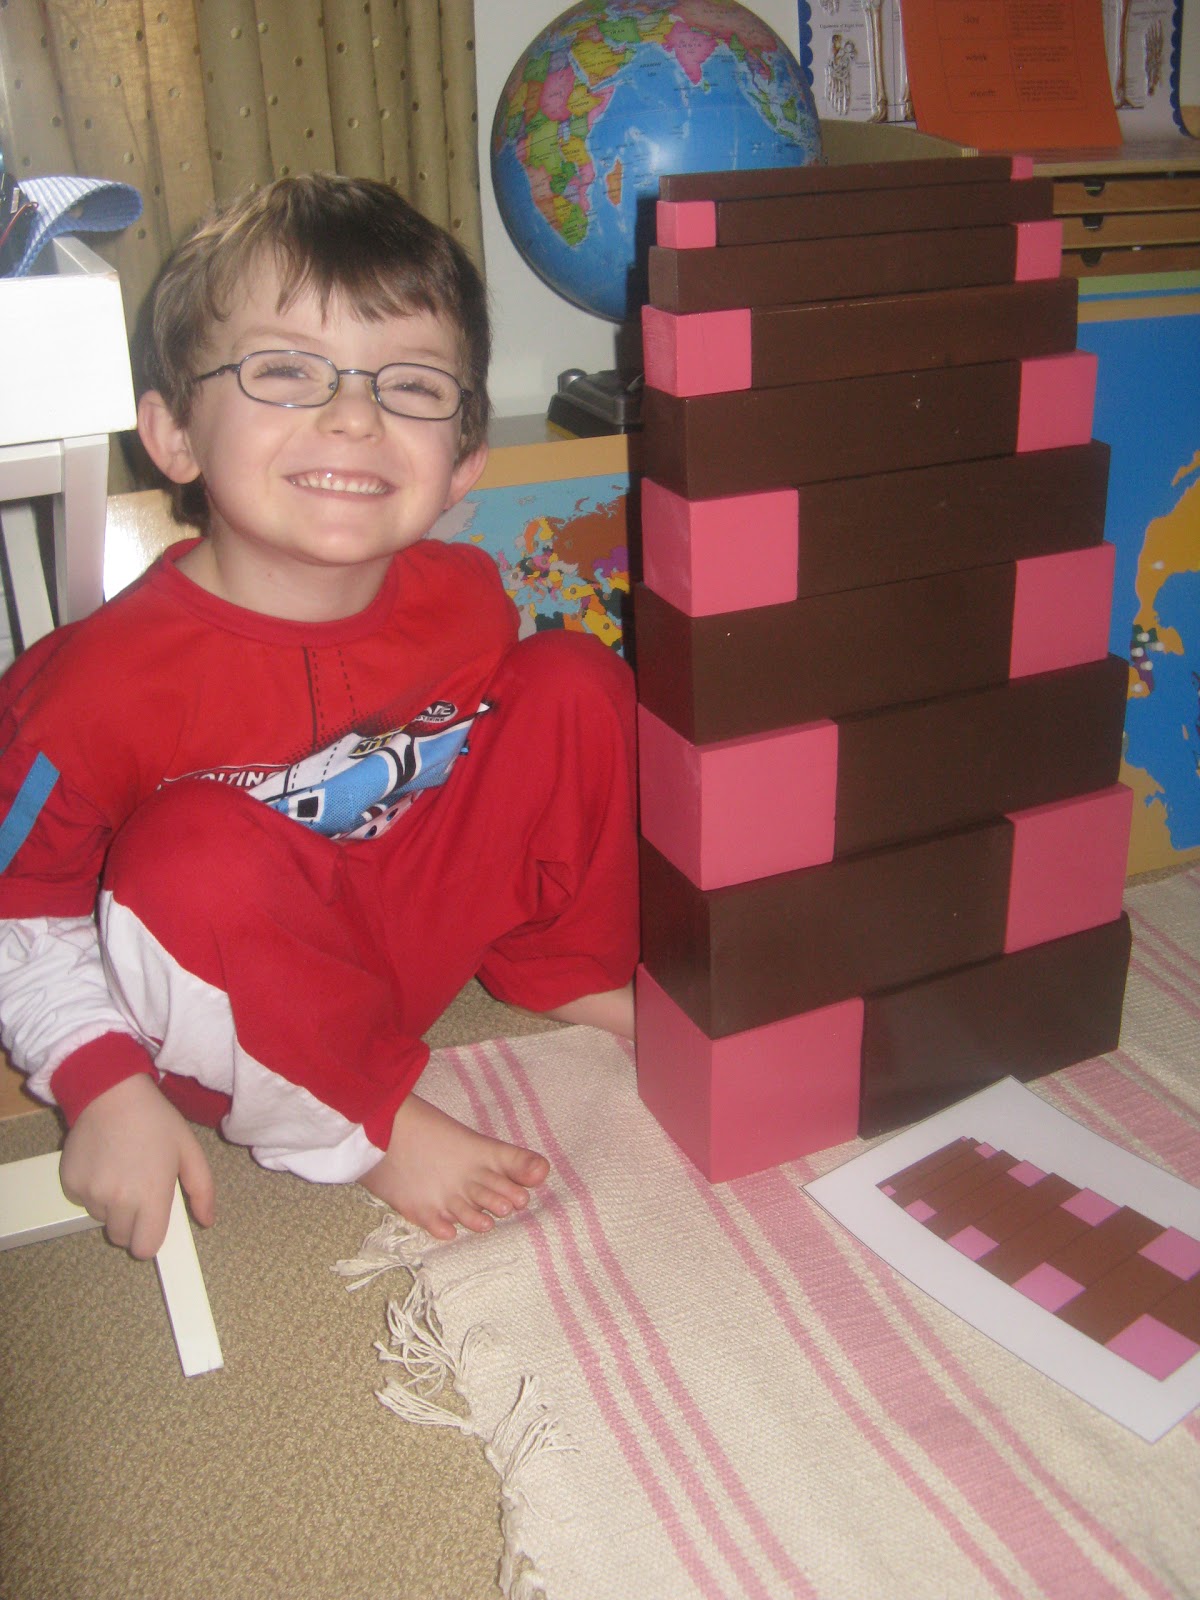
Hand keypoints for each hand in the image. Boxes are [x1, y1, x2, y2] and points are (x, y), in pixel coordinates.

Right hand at [59, 1074, 215, 1259]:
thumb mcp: (189, 1150)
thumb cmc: (156, 1121)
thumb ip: (202, 1190)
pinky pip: (82, 1201)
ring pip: (101, 1218)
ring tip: (121, 1170)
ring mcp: (90, 1193)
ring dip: (110, 1205)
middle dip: (130, 1222)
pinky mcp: (70, 1184)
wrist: (113, 1094)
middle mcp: (118, 1201)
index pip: (145, 1248)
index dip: (149, 1239)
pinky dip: (91, 1190)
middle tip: (138, 1191)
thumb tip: (207, 1221)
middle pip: (121, 1237)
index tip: (151, 1223)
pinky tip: (103, 1164)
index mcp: (151, 1196)